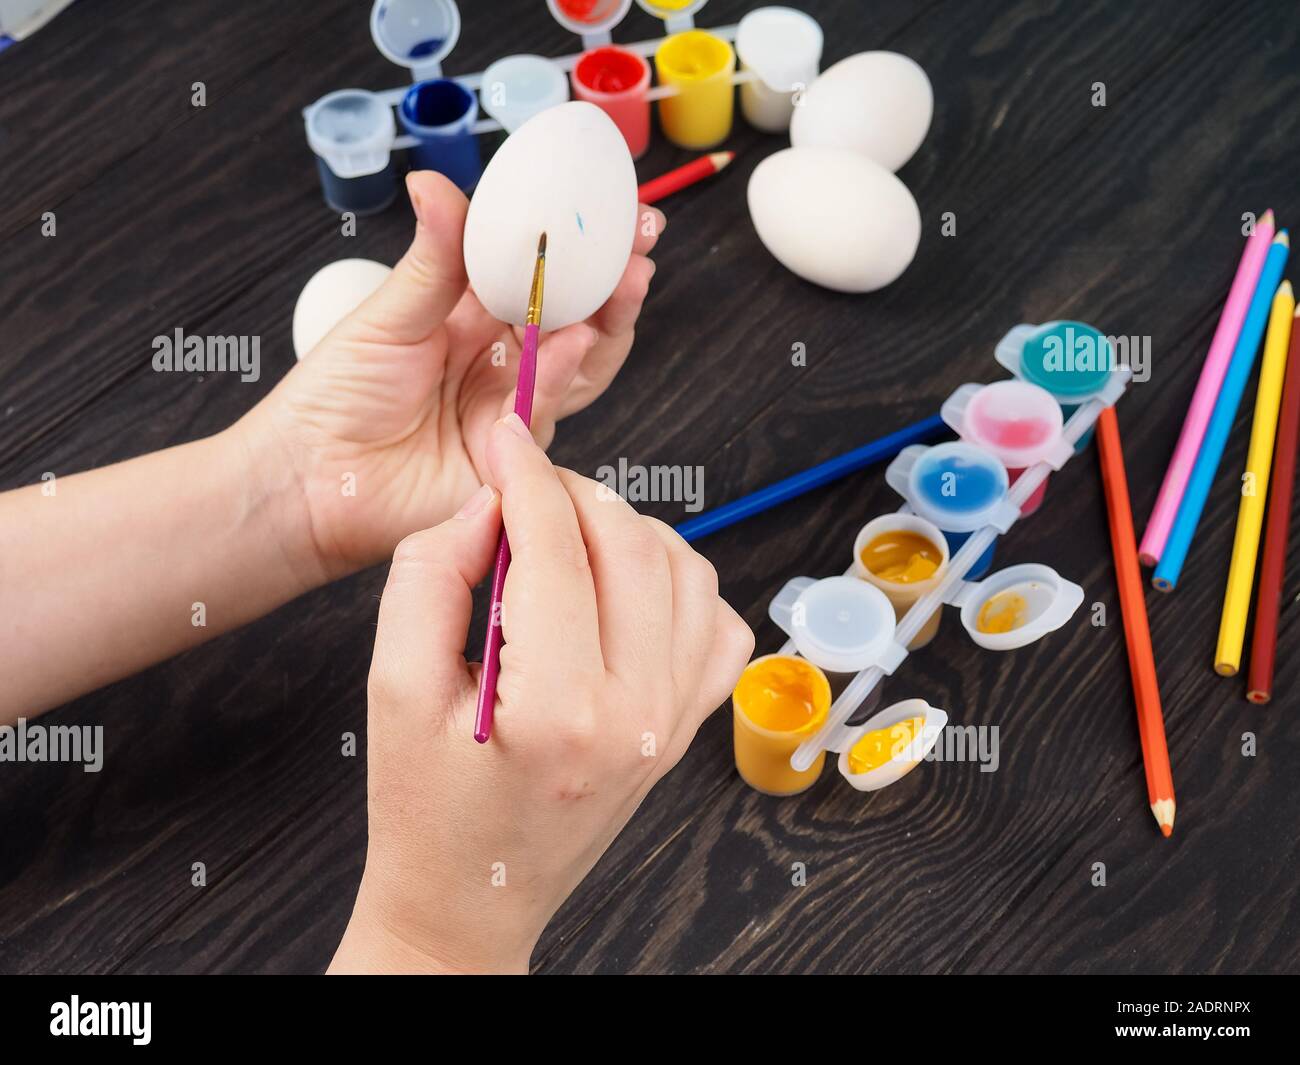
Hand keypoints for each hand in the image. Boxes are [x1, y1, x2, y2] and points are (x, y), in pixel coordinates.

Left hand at [241, 170, 663, 581]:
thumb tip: (434, 183)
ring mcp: (515, 406)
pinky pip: (550, 407)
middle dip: (615, 275)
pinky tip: (576, 340)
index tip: (610, 202)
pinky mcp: (517, 453)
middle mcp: (504, 359)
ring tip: (629, 281)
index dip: (576, 238)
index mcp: (472, 315)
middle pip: (576, 312)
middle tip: (642, 237)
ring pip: (581, 361)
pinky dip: (564, 370)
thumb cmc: (336, 396)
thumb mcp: (389, 314)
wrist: (312, 480)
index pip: (537, 268)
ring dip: (609, 319)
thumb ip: (433, 257)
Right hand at [328, 415, 753, 973]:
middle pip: (631, 546)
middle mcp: (637, 713)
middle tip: (523, 490)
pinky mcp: (685, 726)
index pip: (555, 548)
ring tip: (566, 536)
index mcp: (557, 709)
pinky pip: (716, 625)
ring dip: (628, 530)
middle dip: (574, 493)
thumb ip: (429, 577)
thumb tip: (488, 505)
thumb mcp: (393, 687)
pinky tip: (625, 588)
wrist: (470, 896)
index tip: (504, 441)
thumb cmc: (426, 809)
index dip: (525, 476)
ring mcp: (674, 721)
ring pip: (686, 571)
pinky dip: (680, 584)